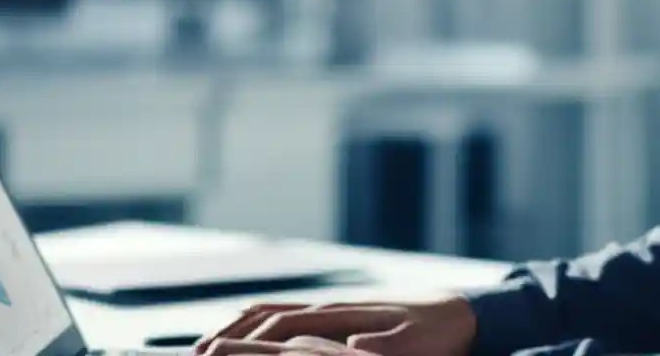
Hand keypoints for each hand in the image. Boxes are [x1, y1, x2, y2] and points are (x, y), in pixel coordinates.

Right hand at [194, 297, 478, 355]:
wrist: (463, 310)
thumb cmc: (439, 330)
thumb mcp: (416, 343)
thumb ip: (384, 343)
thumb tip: (355, 345)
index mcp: (344, 315)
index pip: (283, 323)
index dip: (248, 337)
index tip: (214, 350)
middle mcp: (334, 308)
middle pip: (269, 316)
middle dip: (232, 332)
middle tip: (195, 351)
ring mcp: (338, 309)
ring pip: (277, 312)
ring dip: (243, 324)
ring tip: (209, 341)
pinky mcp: (347, 315)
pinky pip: (296, 314)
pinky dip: (266, 317)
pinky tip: (254, 326)